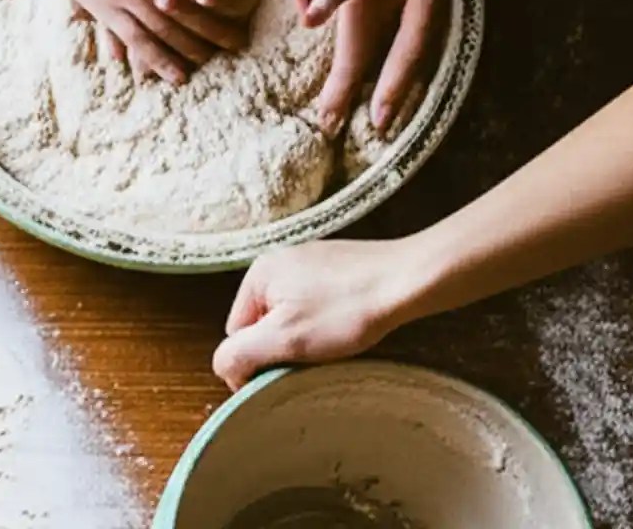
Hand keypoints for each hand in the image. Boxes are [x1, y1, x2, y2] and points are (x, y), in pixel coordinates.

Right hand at [35, 0, 248, 82]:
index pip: (188, 6)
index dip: (213, 26)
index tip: (235, 39)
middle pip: (168, 28)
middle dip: (196, 48)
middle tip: (219, 62)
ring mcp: (107, 1)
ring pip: (140, 38)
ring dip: (163, 61)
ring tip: (182, 78)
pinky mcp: (91, 3)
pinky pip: (110, 33)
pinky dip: (122, 49)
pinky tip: (132, 66)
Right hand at [212, 239, 427, 390]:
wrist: (409, 279)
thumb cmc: (348, 310)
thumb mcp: (286, 339)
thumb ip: (241, 354)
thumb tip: (223, 367)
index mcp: (258, 274)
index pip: (237, 334)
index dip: (257, 360)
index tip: (286, 371)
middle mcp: (278, 260)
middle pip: (264, 324)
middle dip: (285, 346)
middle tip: (315, 357)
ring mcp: (309, 261)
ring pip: (292, 316)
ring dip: (307, 336)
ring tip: (336, 341)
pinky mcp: (336, 267)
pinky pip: (316, 304)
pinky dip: (328, 321)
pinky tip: (348, 327)